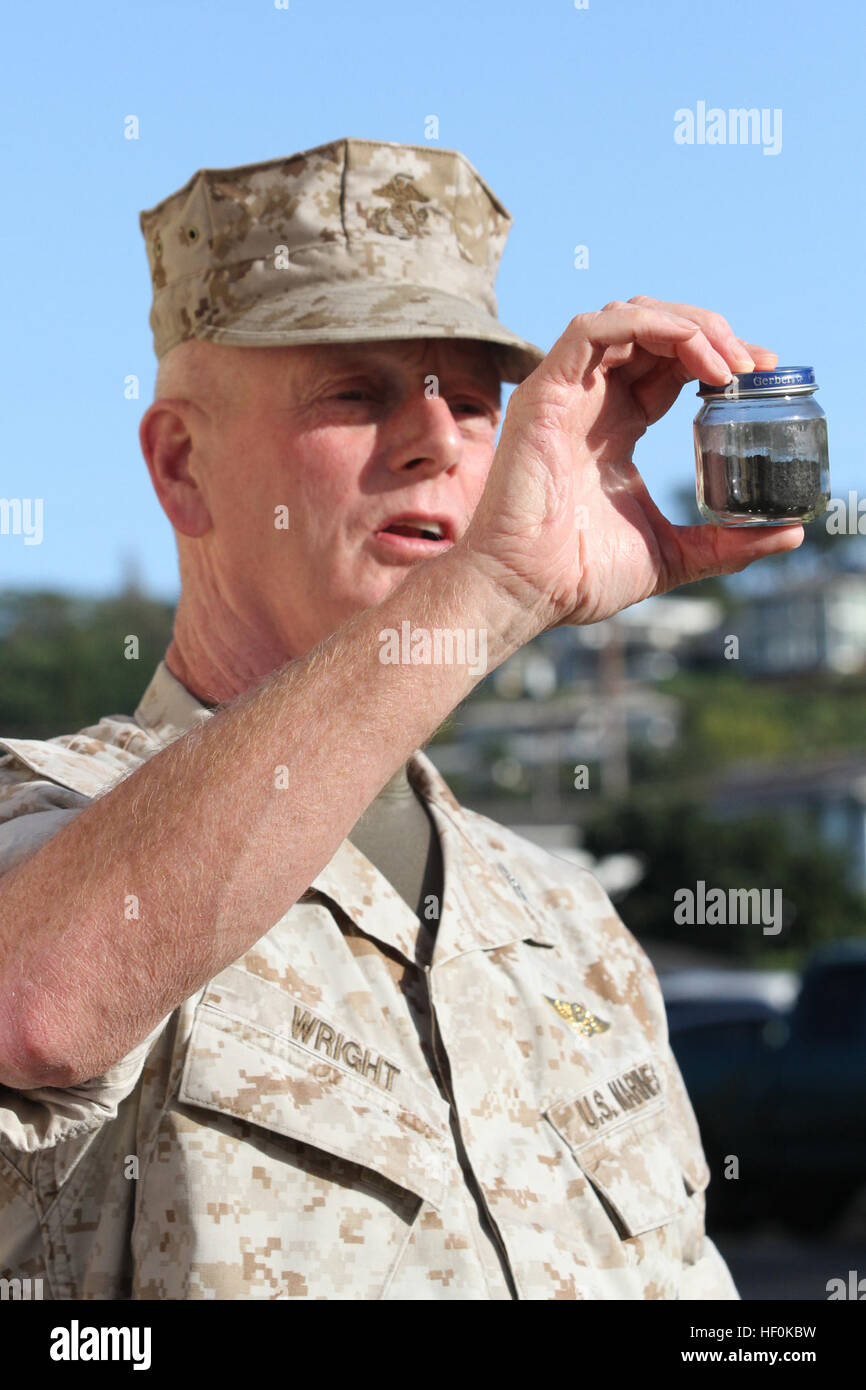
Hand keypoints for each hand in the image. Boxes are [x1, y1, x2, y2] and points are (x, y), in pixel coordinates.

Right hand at [458, 295, 803, 632]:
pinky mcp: (545, 393)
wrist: (528, 590)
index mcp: (617, 427)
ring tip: (728, 363)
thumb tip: (790, 534)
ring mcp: (567, 393)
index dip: (720, 358)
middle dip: (714, 335)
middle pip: (658, 331)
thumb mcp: (675, 553)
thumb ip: (728, 542)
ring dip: (688, 325)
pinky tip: (690, 352)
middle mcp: (593, 401)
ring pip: (630, 317)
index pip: (673, 365)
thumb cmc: (580, 577)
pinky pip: (592, 328)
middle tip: (755, 365)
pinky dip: (647, 324)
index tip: (762, 375)